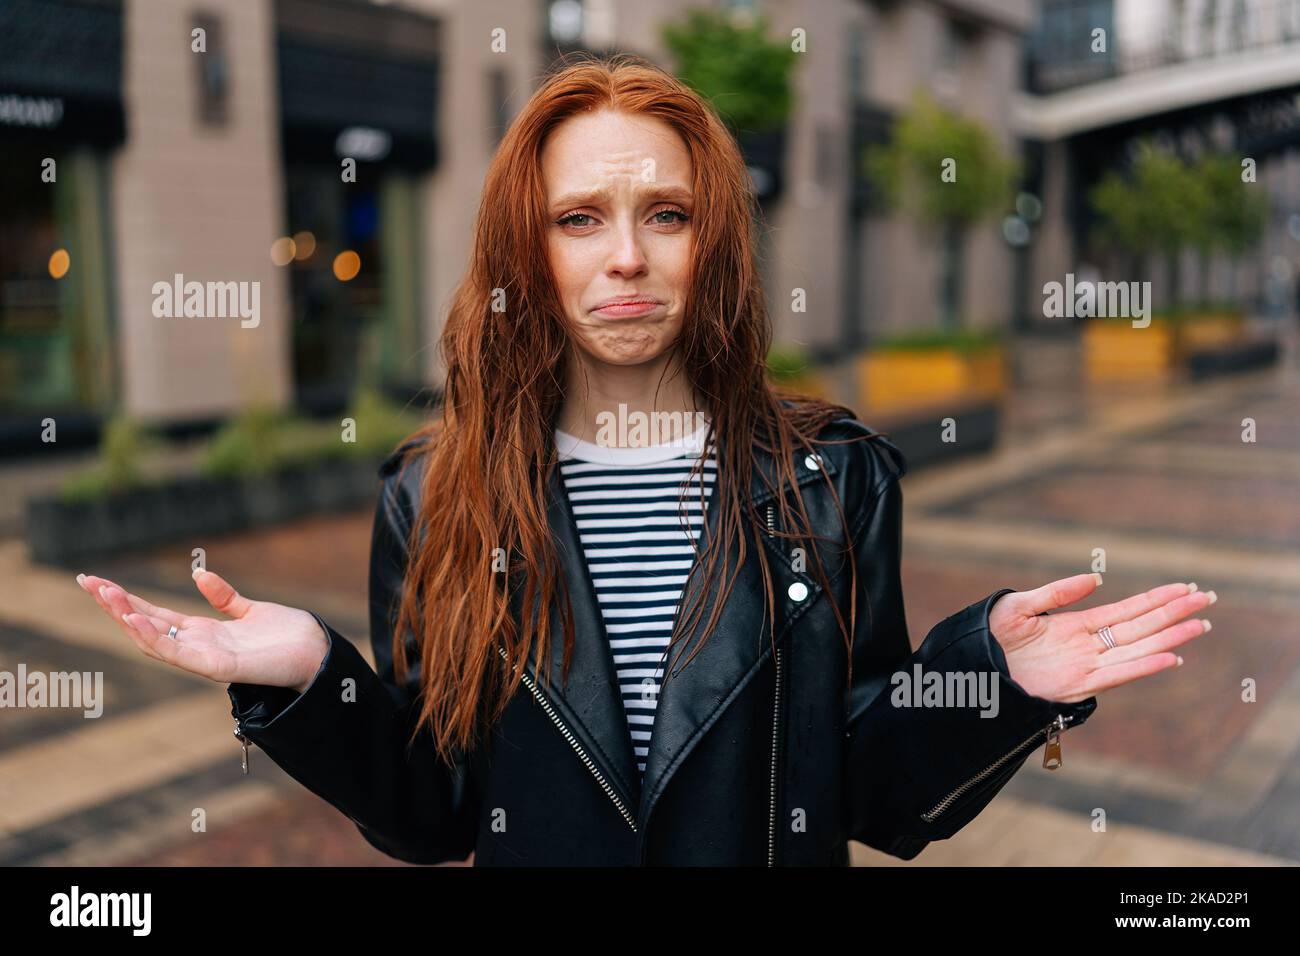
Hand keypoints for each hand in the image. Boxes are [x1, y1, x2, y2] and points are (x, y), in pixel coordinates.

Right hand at [75, 569, 329, 692]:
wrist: (317, 653)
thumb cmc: (288, 636)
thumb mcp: (250, 609)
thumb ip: (223, 596)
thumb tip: (198, 574)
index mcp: (203, 633)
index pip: (154, 615)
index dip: (126, 600)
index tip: (97, 582)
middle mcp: (198, 647)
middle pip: (146, 625)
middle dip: (115, 606)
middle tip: (86, 583)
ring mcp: (205, 658)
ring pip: (154, 640)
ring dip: (127, 619)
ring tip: (105, 596)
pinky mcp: (219, 666)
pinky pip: (178, 654)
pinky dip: (154, 638)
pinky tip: (134, 621)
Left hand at [988, 573, 1213, 704]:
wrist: (969, 670)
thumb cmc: (988, 638)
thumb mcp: (1020, 606)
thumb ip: (1058, 593)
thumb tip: (1096, 579)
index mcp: (1077, 626)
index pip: (1127, 610)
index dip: (1155, 599)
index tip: (1183, 588)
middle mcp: (1088, 646)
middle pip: (1141, 627)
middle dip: (1174, 614)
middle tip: (1207, 599)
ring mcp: (1086, 666)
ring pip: (1138, 649)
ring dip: (1170, 638)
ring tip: (1200, 624)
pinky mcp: (1077, 686)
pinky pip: (1118, 675)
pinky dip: (1144, 667)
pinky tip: (1171, 657)